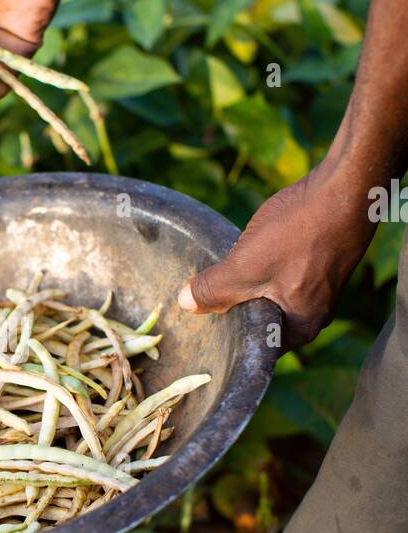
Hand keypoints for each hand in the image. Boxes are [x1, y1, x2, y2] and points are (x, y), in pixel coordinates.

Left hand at [177, 159, 375, 348]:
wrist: (347, 186)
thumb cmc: (302, 231)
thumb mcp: (246, 265)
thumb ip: (214, 289)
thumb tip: (185, 304)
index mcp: (300, 328)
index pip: (255, 347)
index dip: (226, 334)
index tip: (200, 320)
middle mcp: (315, 315)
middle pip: (263, 321)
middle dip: (234, 306)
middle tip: (205, 291)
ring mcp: (321, 288)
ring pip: (272, 295)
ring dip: (249, 283)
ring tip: (227, 266)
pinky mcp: (322, 263)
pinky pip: (284, 274)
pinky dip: (266, 265)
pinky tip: (254, 246)